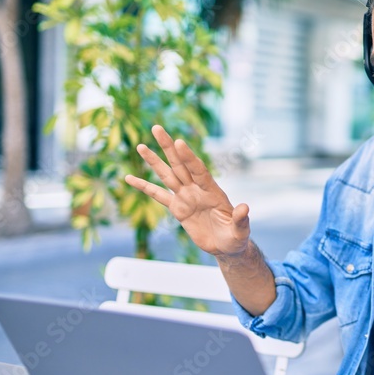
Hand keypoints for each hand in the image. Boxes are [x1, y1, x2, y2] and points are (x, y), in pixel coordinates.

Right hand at [125, 125, 250, 257]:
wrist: (226, 247)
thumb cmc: (236, 237)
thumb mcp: (240, 231)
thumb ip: (241, 219)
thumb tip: (245, 208)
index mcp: (212, 191)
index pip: (199, 171)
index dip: (189, 158)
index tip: (180, 142)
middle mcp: (197, 190)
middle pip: (180, 165)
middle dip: (169, 147)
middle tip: (157, 127)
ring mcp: (186, 197)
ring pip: (167, 175)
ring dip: (154, 161)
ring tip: (140, 146)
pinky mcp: (177, 208)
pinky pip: (157, 195)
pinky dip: (143, 187)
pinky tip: (129, 178)